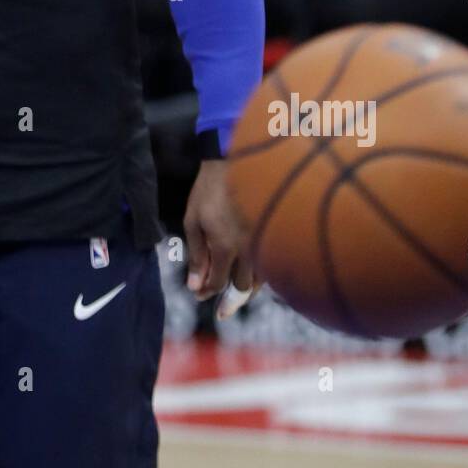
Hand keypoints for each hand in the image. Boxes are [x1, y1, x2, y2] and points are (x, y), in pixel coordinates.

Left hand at [183, 160, 259, 305]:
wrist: (238, 161)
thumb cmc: (210, 189)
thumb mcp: (193, 220)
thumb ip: (196, 255)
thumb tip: (195, 286)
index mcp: (225, 246)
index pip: (218, 282)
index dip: (207, 291)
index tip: (198, 293)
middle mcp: (249, 250)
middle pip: (241, 288)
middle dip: (228, 299)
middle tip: (219, 305)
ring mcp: (265, 243)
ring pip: (260, 280)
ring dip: (245, 290)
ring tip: (234, 293)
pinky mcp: (275, 236)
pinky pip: (270, 265)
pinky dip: (259, 275)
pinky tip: (250, 275)